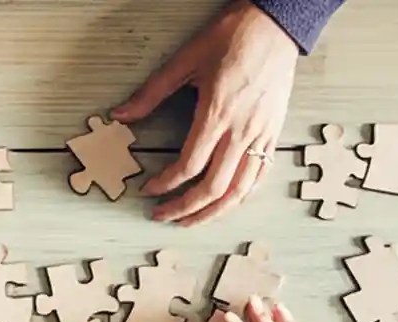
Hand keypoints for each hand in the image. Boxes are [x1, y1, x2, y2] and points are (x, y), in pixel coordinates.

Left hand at [112, 1, 296, 225]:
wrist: (276, 24)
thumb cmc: (233, 37)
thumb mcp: (184, 60)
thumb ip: (151, 93)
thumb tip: (121, 115)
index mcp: (217, 113)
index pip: (189, 166)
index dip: (165, 184)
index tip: (149, 190)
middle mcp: (242, 131)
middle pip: (213, 188)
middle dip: (185, 209)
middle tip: (163, 215)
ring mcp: (262, 135)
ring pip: (240, 191)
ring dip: (213, 213)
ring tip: (192, 220)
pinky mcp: (274, 133)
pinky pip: (260, 176)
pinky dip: (241, 196)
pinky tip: (226, 201)